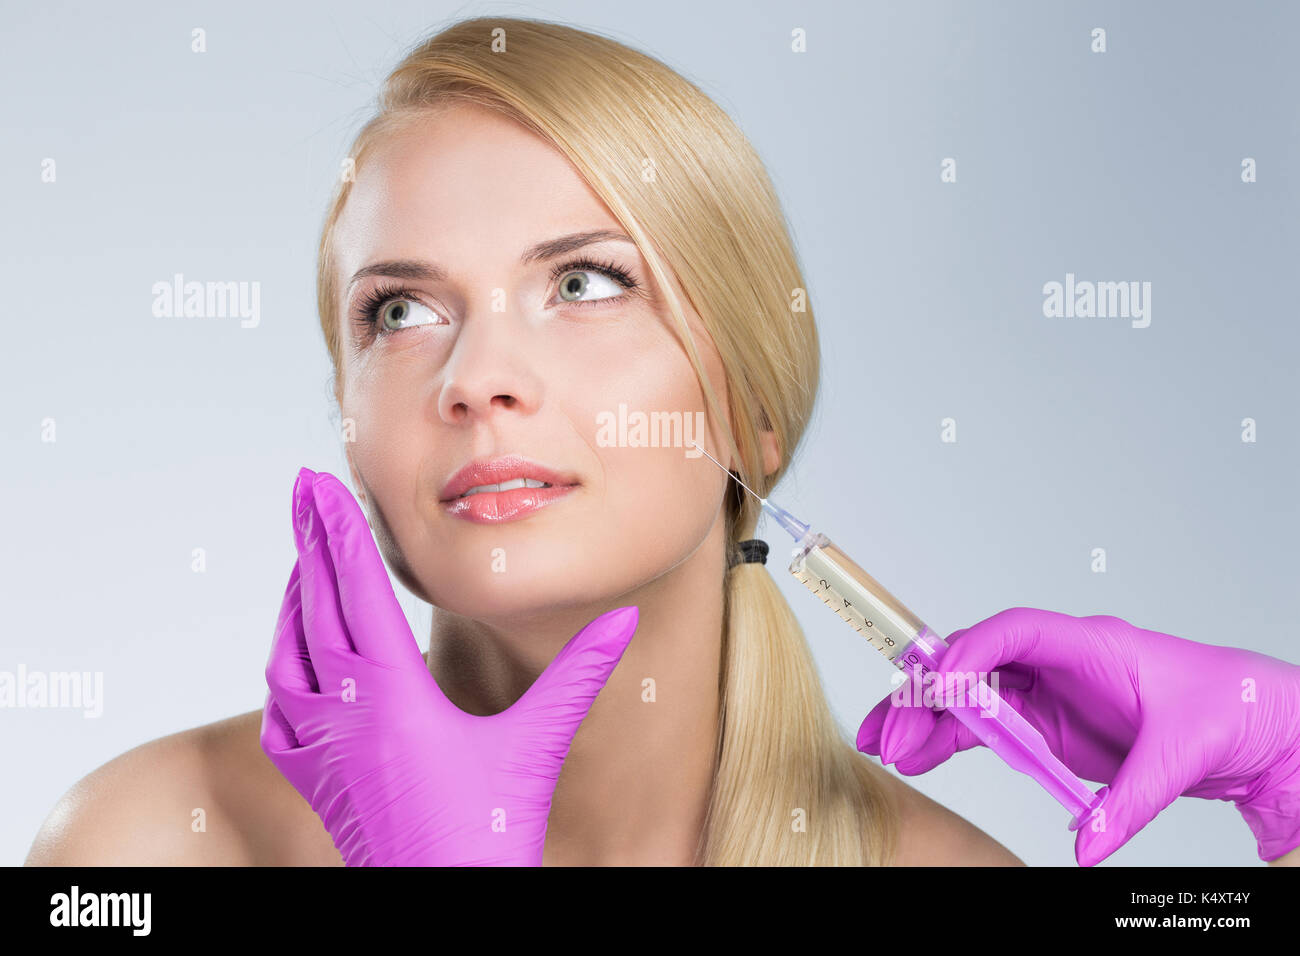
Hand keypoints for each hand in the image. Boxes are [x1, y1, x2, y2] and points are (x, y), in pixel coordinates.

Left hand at [260, 467, 639, 865]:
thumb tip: (625, 621)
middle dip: (308, 540)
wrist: (441, 908)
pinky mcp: (313, 779)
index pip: (357, 589)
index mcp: (394, 697)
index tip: (320, 483)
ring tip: (302, 557)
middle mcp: (344, 715)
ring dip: (293, 597)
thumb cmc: (490, 836)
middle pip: (313, 605)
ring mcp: (320, 749)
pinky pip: (280, 705)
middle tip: (300, 490)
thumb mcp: (537, 745)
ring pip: (287, 653)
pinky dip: (282, 661)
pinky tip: (293, 652)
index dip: (340, 530)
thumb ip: (579, 675)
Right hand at [855, 607, 1299, 864]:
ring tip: (886, 748)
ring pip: (969, 697)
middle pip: (975, 665)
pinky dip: (948, 741)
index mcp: (1089, 645)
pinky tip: (919, 759)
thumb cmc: (1220, 709)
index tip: (943, 685)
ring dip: (925, 719)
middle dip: (928, 696)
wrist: (1247, 722)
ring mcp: (1046, 693)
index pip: (1015, 633)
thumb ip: (1131, 800)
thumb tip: (1088, 844)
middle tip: (893, 735)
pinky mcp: (1043, 724)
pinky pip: (985, 727)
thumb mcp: (1180, 754)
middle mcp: (1056, 663)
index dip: (973, 652)